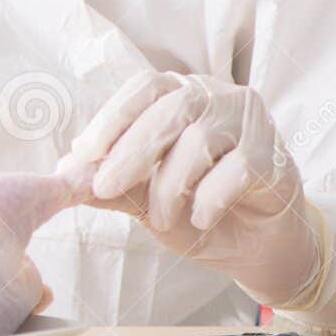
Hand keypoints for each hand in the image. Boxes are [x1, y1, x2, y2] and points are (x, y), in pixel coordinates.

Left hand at [65, 72, 325, 304]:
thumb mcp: (141, 195)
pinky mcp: (273, 155)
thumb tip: (62, 172)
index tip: (83, 153)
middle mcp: (216, 96)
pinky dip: (208, 199)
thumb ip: (109, 182)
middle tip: (105, 187)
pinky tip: (199, 219)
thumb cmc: (194, 207)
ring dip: (169, 186)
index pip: (143, 89)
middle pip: (169, 110)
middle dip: (130, 152)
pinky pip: (235, 171)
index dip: (111, 117)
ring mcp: (249, 122)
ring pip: (199, 141)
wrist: (253, 246)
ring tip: (158, 219)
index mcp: (180, 93)